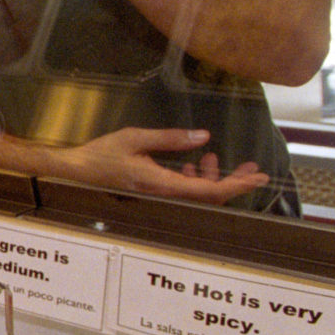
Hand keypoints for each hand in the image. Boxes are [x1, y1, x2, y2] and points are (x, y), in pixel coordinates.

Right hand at [51, 127, 268, 204]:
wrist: (76, 171)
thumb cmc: (100, 155)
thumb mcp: (135, 138)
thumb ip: (171, 138)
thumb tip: (202, 137)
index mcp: (161, 184)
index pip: (209, 191)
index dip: (237, 185)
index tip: (258, 177)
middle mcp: (164, 196)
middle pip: (210, 197)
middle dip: (233, 182)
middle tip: (252, 169)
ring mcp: (160, 196)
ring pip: (198, 194)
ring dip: (212, 178)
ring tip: (214, 158)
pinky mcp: (155, 193)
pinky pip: (184, 191)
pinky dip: (195, 179)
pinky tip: (193, 163)